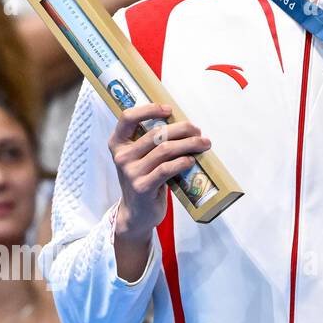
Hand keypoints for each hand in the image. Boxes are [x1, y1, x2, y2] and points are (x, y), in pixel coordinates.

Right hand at [109, 103, 208, 256]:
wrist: (137, 213)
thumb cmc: (144, 178)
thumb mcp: (141, 158)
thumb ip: (152, 142)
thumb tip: (185, 125)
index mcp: (118, 144)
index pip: (127, 118)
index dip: (149, 109)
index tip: (169, 109)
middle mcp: (122, 156)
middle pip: (156, 133)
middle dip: (182, 129)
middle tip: (198, 131)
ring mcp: (131, 172)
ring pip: (165, 149)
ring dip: (190, 144)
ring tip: (204, 144)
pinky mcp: (142, 187)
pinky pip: (167, 169)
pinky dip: (183, 161)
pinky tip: (192, 160)